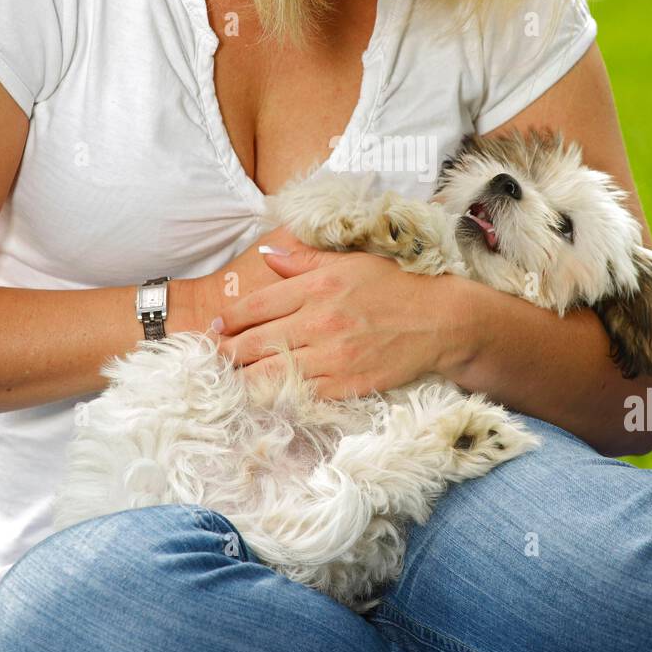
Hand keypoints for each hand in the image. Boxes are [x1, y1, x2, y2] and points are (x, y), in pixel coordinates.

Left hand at [209, 244, 460, 398]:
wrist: (440, 321)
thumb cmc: (395, 287)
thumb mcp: (350, 262)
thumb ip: (304, 261)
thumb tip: (267, 254)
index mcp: (317, 287)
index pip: (255, 307)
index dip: (227, 321)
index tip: (214, 328)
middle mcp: (320, 322)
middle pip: (254, 343)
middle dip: (226, 353)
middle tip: (211, 358)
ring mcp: (333, 357)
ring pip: (271, 373)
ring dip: (243, 378)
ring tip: (227, 380)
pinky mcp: (346, 385)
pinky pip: (300, 394)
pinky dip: (276, 396)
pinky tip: (263, 396)